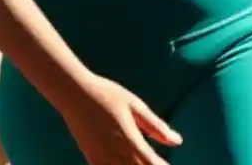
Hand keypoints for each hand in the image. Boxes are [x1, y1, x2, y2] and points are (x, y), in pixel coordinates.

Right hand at [61, 74, 181, 164]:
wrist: (74, 94)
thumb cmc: (108, 95)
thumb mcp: (136, 106)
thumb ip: (156, 126)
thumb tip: (177, 141)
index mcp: (129, 140)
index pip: (150, 163)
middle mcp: (114, 153)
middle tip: (162, 163)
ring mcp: (99, 158)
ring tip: (145, 162)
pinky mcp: (89, 158)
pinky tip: (127, 163)